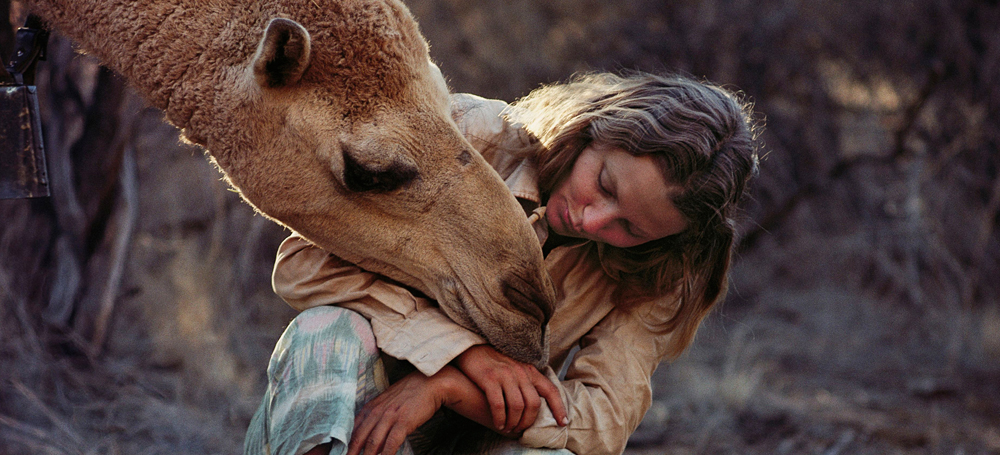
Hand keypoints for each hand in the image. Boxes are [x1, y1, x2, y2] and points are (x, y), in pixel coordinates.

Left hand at [347, 370, 445, 454]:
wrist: (429, 383)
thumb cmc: (408, 394)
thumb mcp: (386, 402)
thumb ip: (375, 417)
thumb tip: (368, 437)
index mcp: (370, 407)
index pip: (352, 429)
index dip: (346, 445)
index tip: (340, 454)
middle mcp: (377, 412)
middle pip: (359, 438)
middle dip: (352, 453)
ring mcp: (390, 417)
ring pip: (373, 442)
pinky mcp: (404, 422)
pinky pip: (392, 443)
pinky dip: (386, 454)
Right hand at [454, 345, 568, 433]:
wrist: (471, 349)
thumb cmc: (494, 363)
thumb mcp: (515, 368)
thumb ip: (526, 382)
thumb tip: (535, 405)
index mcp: (529, 370)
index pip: (550, 390)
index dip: (559, 408)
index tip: (563, 423)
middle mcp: (520, 371)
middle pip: (534, 403)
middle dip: (528, 421)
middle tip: (520, 430)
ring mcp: (505, 374)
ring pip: (517, 406)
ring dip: (513, 422)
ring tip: (508, 428)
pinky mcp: (489, 378)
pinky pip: (498, 405)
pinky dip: (500, 418)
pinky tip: (498, 424)